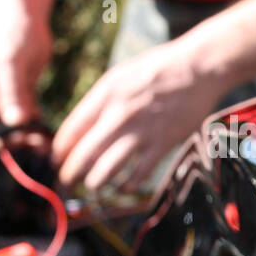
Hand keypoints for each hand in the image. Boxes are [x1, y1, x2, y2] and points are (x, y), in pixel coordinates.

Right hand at [0, 4, 52, 144]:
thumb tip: (15, 124)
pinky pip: (24, 119)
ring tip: (40, 143)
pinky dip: (34, 128)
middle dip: (0, 143)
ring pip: (6, 128)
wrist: (25, 11)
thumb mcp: (9, 62)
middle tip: (23, 145)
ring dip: (20, 138)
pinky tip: (47, 136)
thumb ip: (12, 93)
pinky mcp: (18, 94)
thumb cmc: (8, 29)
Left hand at [52, 37, 229, 192]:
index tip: (57, 161)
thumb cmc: (158, 68)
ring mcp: (140, 132)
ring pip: (105, 171)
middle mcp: (118, 115)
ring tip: (93, 186)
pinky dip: (127, 186)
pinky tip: (123, 187)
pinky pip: (138, 176)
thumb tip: (81, 129)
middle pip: (82, 157)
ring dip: (95, 184)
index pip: (69, 132)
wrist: (198, 67)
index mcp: (104, 95)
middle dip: (69, 176)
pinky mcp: (162, 144)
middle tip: (66, 183)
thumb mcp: (121, 75)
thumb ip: (100, 101)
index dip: (58, 153)